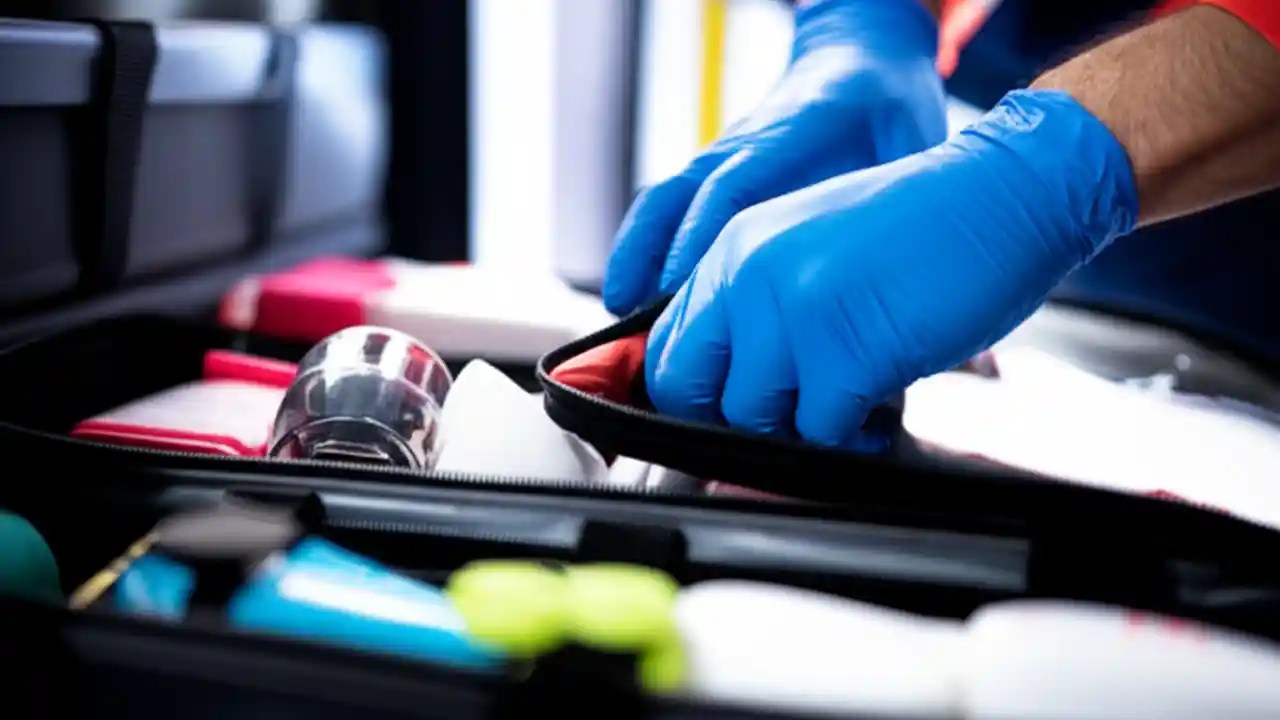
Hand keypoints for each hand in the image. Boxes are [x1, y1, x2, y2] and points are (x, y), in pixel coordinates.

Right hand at [603, 0, 946, 315]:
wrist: (861, 55)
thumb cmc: (886, 107)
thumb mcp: (911, 153)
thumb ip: (909, 222)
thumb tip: (946, 322)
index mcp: (790, 137)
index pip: (733, 186)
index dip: (702, 239)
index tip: (680, 289)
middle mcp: (741, 147)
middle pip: (679, 197)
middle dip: (651, 255)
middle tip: (633, 317)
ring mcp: (722, 159)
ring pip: (664, 202)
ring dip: (636, 254)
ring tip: (617, 314)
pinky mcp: (717, 175)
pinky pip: (667, 206)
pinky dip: (644, 246)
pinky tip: (633, 294)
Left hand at [644, 90, 1138, 449]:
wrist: (1006, 193)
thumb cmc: (925, 228)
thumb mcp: (815, 249)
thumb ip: (765, 305)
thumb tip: (733, 387)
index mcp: (734, 248)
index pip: (667, 346)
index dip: (692, 395)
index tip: (729, 415)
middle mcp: (749, 276)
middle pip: (688, 391)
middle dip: (734, 422)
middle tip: (789, 419)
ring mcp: (792, 314)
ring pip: (752, 420)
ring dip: (802, 429)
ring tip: (851, 405)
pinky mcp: (842, 355)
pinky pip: (820, 434)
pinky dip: (853, 437)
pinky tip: (882, 408)